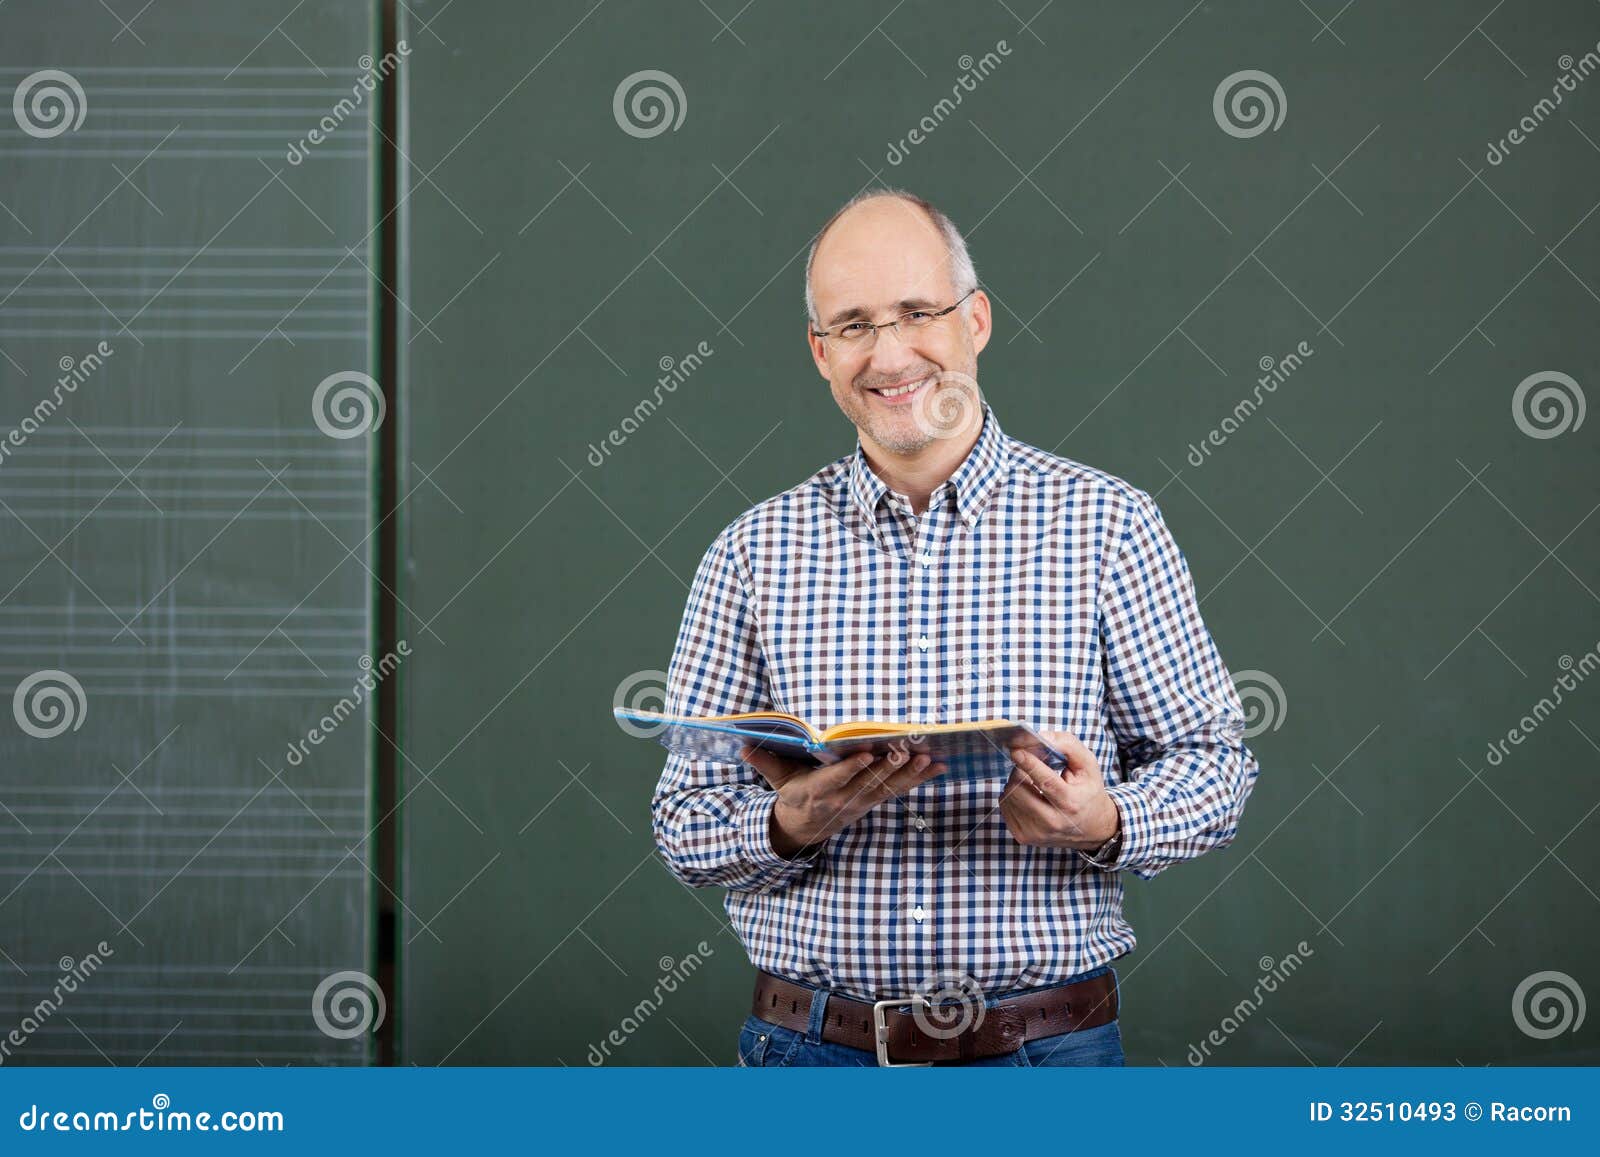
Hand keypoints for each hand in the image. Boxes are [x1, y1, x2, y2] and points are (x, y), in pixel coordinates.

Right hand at [739, 742, 947, 858]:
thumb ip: (763, 761)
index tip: (868, 752)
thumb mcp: (776, 779)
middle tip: (906, 749)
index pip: (836, 779)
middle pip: (868, 783)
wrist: (804, 829)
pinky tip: (938, 765)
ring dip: (910, 773)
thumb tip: (742, 744)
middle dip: (889, 767)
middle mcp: (842, 800)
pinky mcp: (874, 802)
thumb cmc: (792, 795)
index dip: (852, 768)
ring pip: (888, 788)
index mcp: (817, 792)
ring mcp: (861, 803)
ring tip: (928, 757)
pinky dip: (919, 778)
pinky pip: (899, 790)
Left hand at [999, 730, 1118, 850]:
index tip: (1016, 750)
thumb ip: (1068, 745)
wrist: (1092, 829)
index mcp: (1071, 803)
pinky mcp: (1023, 837)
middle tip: (1028, 765)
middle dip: (1020, 770)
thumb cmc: (1088, 792)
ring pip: (1008, 797)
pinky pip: (1005, 807)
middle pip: (1020, 789)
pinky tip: (1028, 795)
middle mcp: (1052, 822)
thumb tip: (1041, 736)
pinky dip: (1012, 795)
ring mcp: (1036, 833)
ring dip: (1015, 782)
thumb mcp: (1088, 765)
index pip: (1046, 782)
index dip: (1029, 764)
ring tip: (1031, 782)